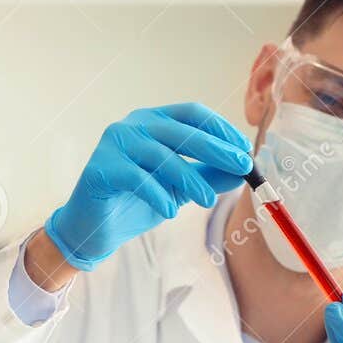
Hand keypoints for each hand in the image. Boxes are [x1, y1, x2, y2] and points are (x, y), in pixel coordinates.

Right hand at [44, 104, 251, 269]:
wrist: (97, 228)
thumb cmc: (138, 202)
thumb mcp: (181, 189)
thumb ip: (208, 177)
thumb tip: (243, 173)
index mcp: (153, 121)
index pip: (192, 113)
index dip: (221, 128)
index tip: (245, 149)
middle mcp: (133, 125)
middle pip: (181, 132)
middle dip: (216, 150)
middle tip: (242, 167)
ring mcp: (114, 144)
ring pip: (161, 156)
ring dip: (190, 179)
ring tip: (208, 201)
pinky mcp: (100, 168)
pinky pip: (136, 178)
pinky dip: (157, 195)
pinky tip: (171, 211)